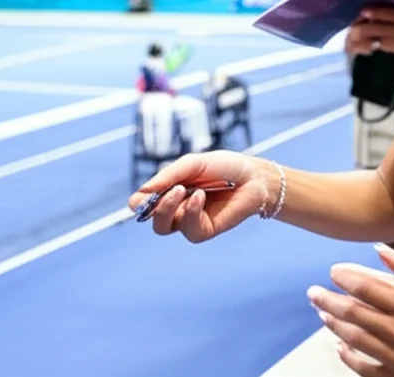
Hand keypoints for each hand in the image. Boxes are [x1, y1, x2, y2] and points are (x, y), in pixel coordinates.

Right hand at [127, 151, 274, 242]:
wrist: (254, 176)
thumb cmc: (224, 167)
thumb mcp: (193, 164)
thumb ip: (168, 176)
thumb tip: (142, 193)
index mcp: (170, 191)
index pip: (144, 203)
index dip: (139, 202)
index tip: (142, 196)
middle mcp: (177, 208)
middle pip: (151, 219)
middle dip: (152, 207)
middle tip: (163, 192)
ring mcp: (190, 220)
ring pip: (164, 227)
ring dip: (167, 208)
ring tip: (181, 189)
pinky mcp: (205, 230)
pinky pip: (189, 229)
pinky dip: (191, 211)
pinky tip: (200, 196)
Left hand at [309, 246, 393, 376]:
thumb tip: (381, 250)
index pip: (366, 287)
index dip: (344, 278)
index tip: (333, 271)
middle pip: (352, 312)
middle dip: (328, 300)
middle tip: (314, 293)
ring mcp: (392, 356)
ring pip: (352, 337)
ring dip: (333, 323)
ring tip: (322, 313)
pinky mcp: (393, 375)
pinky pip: (361, 366)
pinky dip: (346, 355)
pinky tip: (339, 345)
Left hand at [346, 0, 393, 62]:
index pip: (386, 1)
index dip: (371, 3)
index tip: (361, 6)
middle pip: (375, 15)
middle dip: (361, 17)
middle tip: (353, 19)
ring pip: (373, 31)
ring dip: (362, 32)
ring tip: (355, 34)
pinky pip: (378, 45)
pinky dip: (369, 45)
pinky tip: (366, 46)